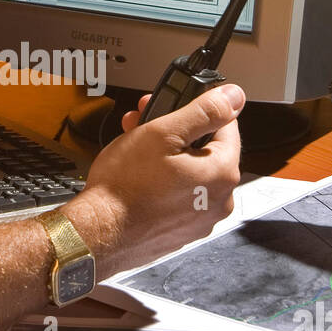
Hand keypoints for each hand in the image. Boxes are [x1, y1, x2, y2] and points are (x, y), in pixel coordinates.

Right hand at [65, 84, 244, 278]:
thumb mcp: (163, 134)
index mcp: (223, 174)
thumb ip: (204, 112)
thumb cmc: (125, 188)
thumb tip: (233, 97)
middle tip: (146, 123)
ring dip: (168, 156)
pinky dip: (164, 183)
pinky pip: (180, 197)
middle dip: (176, 133)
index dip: (197, 110)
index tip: (175, 107)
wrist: (98, 233)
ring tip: (137, 149)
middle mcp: (220, 201)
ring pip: (191, 174)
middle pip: (206, 151)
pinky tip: (140, 177)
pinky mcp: (182, 231)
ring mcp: (201, 220)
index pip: (227, 126)